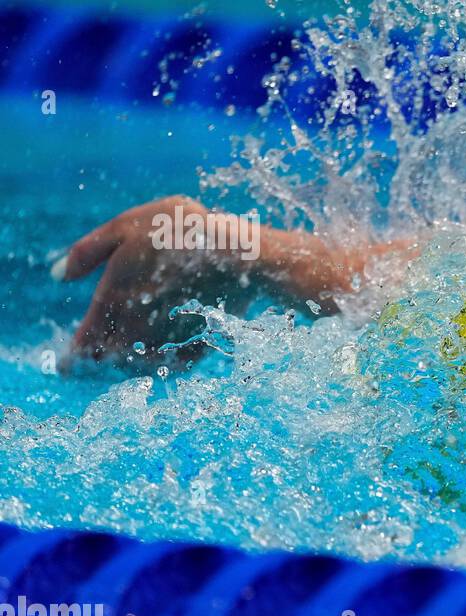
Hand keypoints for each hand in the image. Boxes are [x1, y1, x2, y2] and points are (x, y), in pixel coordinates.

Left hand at [54, 196, 254, 367]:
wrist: (237, 253)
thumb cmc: (178, 233)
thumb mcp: (125, 227)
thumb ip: (86, 252)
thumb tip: (58, 277)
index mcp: (110, 303)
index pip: (81, 349)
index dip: (71, 361)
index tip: (67, 365)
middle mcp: (135, 331)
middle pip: (107, 363)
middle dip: (97, 363)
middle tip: (91, 363)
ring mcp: (166, 342)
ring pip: (136, 368)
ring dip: (124, 366)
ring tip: (120, 360)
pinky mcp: (195, 347)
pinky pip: (167, 365)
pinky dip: (157, 364)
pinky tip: (157, 355)